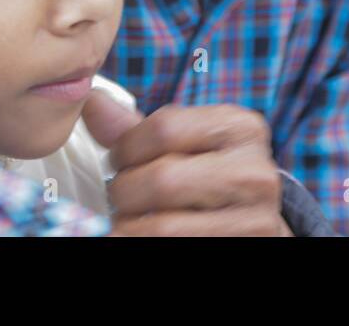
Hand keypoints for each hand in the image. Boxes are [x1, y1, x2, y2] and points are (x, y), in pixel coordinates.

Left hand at [82, 90, 289, 235]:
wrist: (254, 227)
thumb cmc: (210, 179)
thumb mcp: (186, 145)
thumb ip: (139, 129)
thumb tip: (93, 102)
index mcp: (240, 128)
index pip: (164, 127)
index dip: (126, 147)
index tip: (118, 161)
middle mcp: (254, 172)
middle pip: (162, 179)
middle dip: (125, 192)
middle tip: (122, 197)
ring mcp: (253, 218)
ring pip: (162, 226)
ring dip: (130, 225)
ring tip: (130, 219)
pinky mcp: (245, 247)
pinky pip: (169, 247)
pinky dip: (140, 240)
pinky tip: (141, 233)